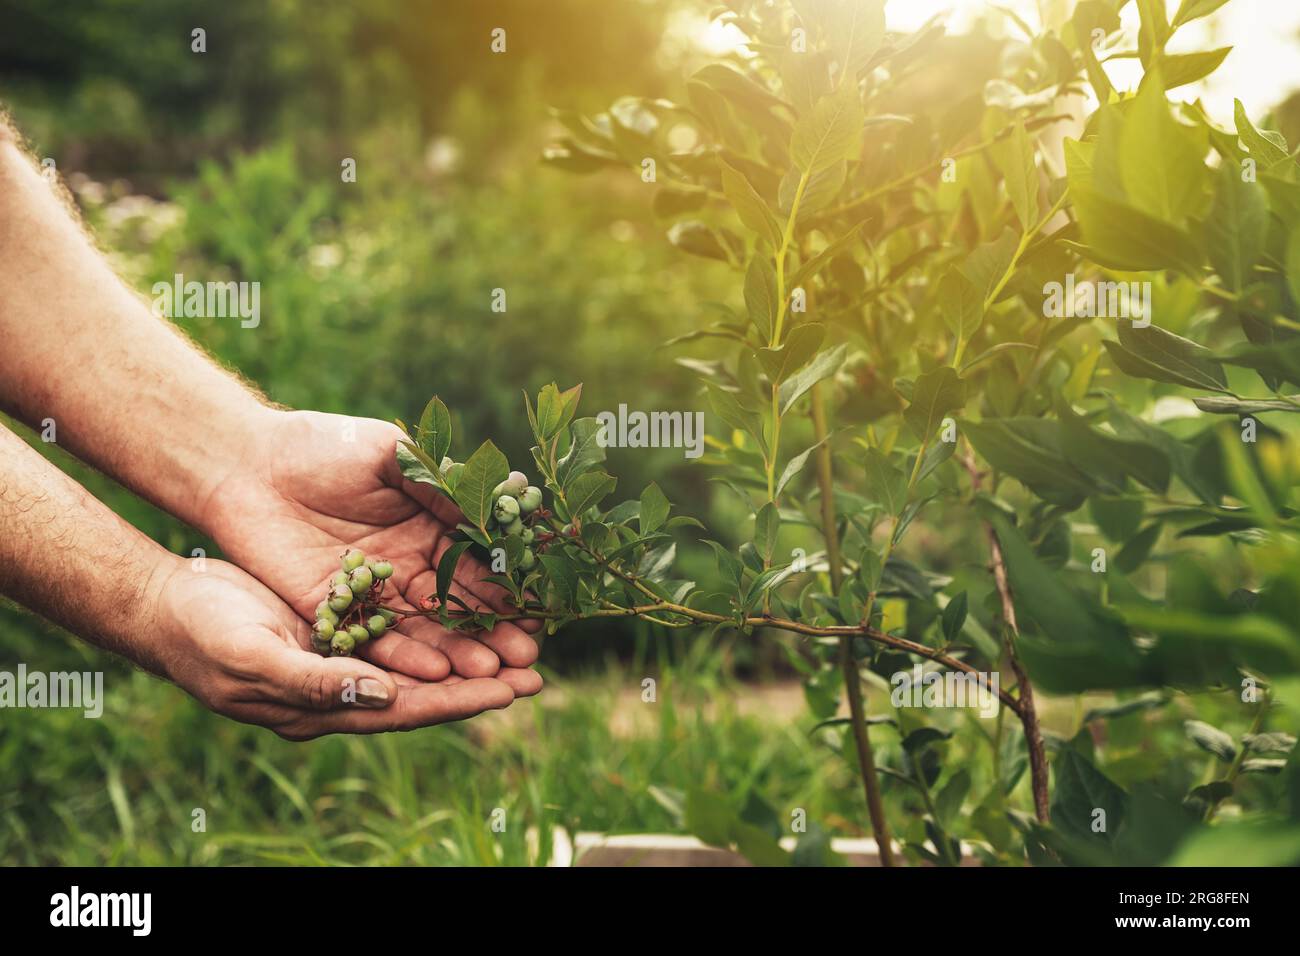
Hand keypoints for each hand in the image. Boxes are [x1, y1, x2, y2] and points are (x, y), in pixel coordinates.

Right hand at [156, 560, 515, 738]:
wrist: (164, 603)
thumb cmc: (200, 633)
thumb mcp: (252, 656)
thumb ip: (317, 681)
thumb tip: (387, 697)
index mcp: (324, 708)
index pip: (411, 709)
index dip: (464, 700)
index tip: (514, 689)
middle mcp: (343, 687)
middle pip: (428, 688)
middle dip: (483, 678)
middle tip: (538, 664)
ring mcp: (342, 656)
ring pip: (420, 657)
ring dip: (467, 647)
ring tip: (518, 634)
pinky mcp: (339, 623)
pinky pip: (398, 626)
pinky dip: (434, 618)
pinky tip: (464, 602)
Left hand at [201, 409, 541, 696]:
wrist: (243, 466)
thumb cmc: (321, 446)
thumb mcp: (389, 454)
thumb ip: (437, 485)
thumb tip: (494, 512)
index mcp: (430, 524)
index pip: (477, 562)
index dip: (506, 586)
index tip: (537, 608)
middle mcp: (410, 564)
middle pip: (460, 605)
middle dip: (494, 632)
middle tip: (527, 657)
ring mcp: (375, 593)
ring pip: (426, 631)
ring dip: (460, 654)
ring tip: (493, 675)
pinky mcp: (337, 614)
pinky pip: (377, 642)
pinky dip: (407, 659)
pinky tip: (437, 674)